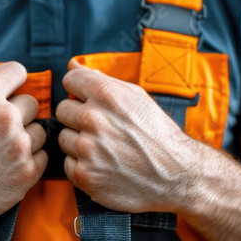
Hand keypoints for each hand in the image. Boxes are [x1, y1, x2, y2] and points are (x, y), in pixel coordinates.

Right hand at [0, 62, 47, 228]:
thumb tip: (4, 82)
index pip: (17, 71)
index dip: (12, 82)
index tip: (9, 92)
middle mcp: (4, 117)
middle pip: (31, 103)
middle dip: (18, 113)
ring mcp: (18, 146)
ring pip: (38, 131)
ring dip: (24, 139)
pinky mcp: (27, 171)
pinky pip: (42, 156)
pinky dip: (28, 161)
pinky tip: (6, 166)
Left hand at [55, 60, 201, 213]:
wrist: (177, 175)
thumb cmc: (158, 135)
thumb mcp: (137, 97)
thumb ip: (102, 79)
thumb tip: (73, 65)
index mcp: (106, 95)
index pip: (70, 80)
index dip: (79, 90)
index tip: (88, 99)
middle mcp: (94, 119)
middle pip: (63, 109)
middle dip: (78, 116)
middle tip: (102, 128)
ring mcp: (88, 149)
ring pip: (63, 137)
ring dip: (79, 142)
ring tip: (105, 147)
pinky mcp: (86, 175)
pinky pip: (68, 164)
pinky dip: (83, 165)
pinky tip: (104, 164)